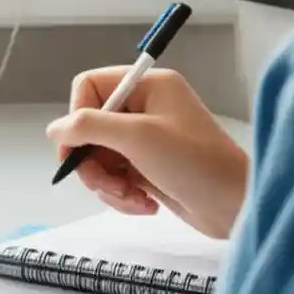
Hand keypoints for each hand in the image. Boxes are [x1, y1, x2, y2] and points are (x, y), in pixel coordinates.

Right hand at [46, 67, 249, 238]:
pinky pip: (114, 176)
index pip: (88, 87)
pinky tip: (144, 204)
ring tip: (130, 198)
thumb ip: (89, 127)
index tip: (76, 148)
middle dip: (93, 161)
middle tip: (105, 183)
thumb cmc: (195, 163)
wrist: (238, 208)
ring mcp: (145, 139)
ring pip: (98, 156)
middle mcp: (144, 107)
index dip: (76, 116)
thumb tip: (54, 129)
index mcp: (147, 86)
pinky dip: (121, 194)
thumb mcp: (137, 138)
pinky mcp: (148, 167)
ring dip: (107, 183)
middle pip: (89, 127)